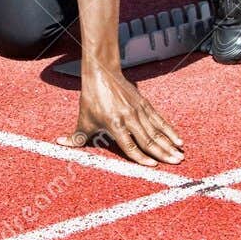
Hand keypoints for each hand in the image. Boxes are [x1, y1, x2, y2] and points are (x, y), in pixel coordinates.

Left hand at [59, 67, 182, 165]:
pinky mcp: (145, 104)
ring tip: (180, 155)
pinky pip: (159, 120)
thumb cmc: (92, 98)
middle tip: (175, 163)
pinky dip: (169, 130)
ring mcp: (138, 110)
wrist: (102, 73)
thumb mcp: (83, 119)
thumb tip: (60, 144)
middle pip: (148, 139)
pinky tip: (178, 139)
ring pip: (156, 131)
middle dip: (162, 153)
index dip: (140, 157)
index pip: (129, 145)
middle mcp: (128, 118)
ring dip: (169, 144)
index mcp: (114, 124)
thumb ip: (76, 137)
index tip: (152, 166)